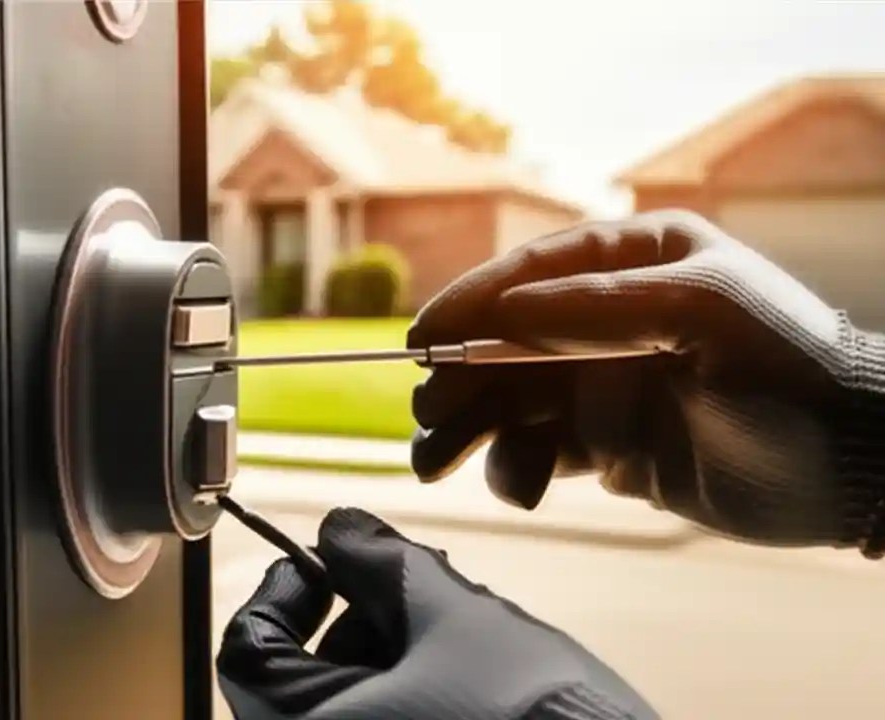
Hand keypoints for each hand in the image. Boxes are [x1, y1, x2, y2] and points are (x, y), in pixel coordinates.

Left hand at [216, 508, 655, 719]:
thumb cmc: (536, 718)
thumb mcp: (454, 619)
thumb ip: (384, 565)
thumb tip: (340, 530)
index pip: (248, 652)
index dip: (281, 593)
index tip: (326, 563)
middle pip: (298, 681)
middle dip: (355, 621)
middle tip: (415, 590)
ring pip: (348, 706)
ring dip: (389, 658)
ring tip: (457, 633)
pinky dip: (410, 696)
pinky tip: (467, 673)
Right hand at [408, 209, 876, 547]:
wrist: (853, 472)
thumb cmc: (791, 375)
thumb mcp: (701, 315)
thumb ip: (595, 309)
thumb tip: (498, 312)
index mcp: (638, 260)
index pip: (533, 272)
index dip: (471, 303)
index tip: (422, 339)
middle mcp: (613, 315)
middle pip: (508, 340)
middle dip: (461, 377)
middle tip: (428, 414)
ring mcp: (608, 380)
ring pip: (513, 399)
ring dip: (472, 428)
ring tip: (436, 460)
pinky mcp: (609, 443)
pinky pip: (539, 449)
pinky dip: (518, 467)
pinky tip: (522, 486)